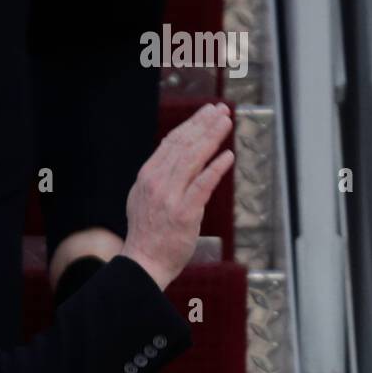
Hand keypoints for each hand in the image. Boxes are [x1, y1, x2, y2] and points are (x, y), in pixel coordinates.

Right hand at [120, 102, 234, 290]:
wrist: (143, 262)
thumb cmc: (148, 232)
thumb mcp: (144, 196)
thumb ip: (159, 174)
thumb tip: (172, 148)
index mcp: (147, 176)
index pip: (172, 143)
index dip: (192, 124)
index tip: (208, 112)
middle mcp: (157, 182)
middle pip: (184, 146)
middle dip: (204, 125)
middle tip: (222, 110)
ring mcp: (170, 197)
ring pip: (193, 160)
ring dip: (212, 138)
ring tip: (227, 123)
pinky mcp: (184, 213)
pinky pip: (203, 185)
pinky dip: (215, 168)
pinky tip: (228, 156)